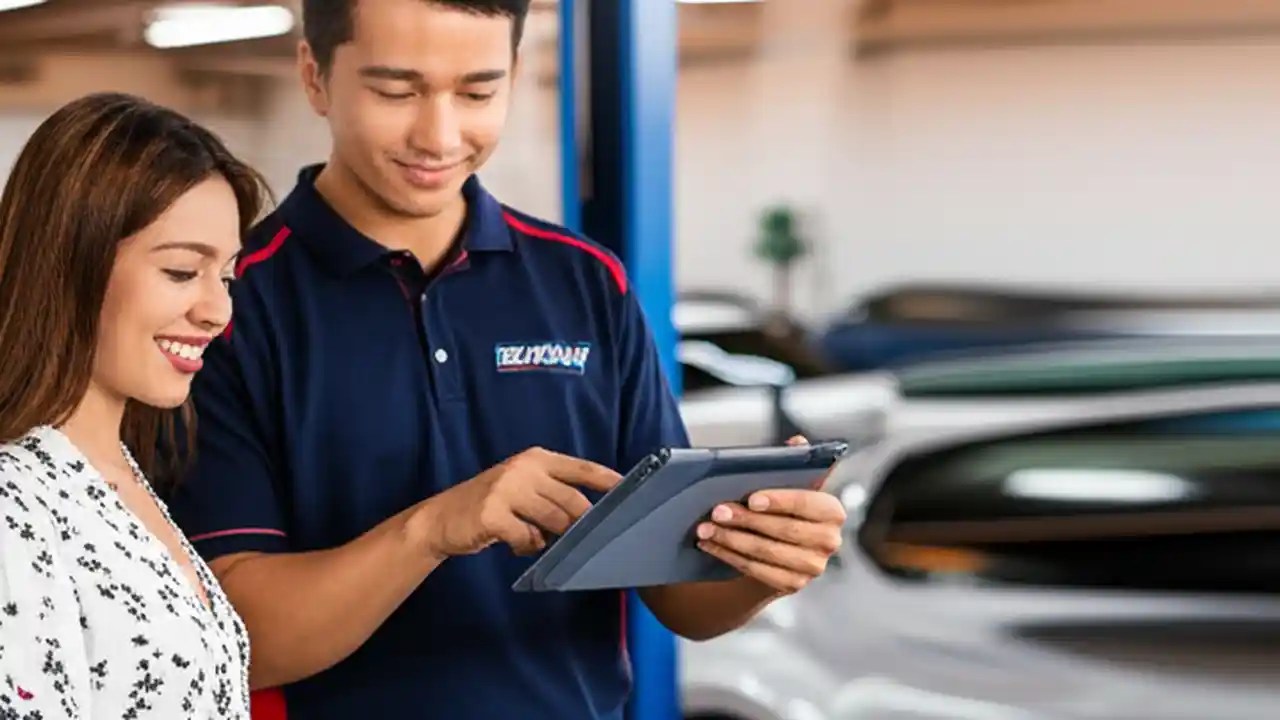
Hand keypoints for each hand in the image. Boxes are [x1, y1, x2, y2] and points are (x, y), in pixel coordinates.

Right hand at [419, 447, 621, 557]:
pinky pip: (527, 538)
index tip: (631, 492)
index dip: (608, 480)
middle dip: (581, 524)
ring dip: (550, 537)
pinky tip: (515, 544)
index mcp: (536, 458)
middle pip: (573, 501)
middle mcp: (523, 468)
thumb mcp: (522, 488)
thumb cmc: (490, 505)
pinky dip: (527, 547)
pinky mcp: (493, 514)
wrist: (441, 518)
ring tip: (536, 538)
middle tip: (583, 539)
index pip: (581, 468)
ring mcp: (507, 489)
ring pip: (553, 521)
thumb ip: (553, 494)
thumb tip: (590, 516)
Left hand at [695, 436, 846, 594]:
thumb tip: (797, 442)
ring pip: (766, 552)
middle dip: (746, 520)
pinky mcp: (793, 584)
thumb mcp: (788, 485)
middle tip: (717, 511)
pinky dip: (729, 555)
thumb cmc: (782, 509)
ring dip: (731, 539)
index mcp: (832, 511)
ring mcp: (813, 567)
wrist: (777, 550)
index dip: (780, 500)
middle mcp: (829, 541)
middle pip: (784, 530)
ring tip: (705, 528)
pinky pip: (756, 569)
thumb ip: (794, 464)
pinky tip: (710, 544)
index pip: (808, 503)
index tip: (751, 498)